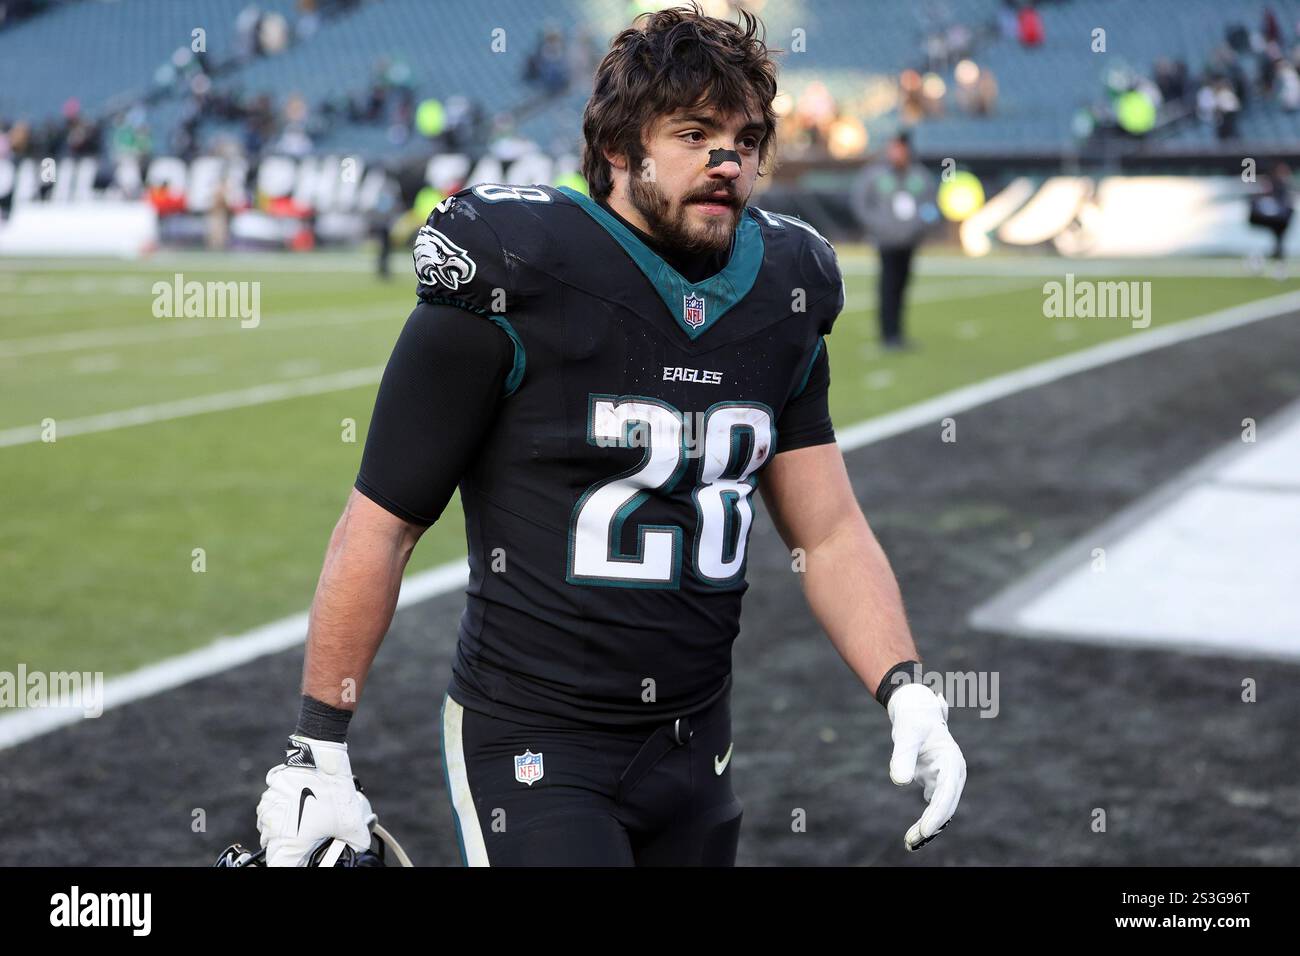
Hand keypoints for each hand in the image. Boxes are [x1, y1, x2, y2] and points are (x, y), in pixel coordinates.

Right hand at [256, 735, 374, 866]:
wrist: (321, 757)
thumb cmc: (333, 791)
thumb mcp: (352, 824)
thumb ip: (355, 844)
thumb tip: (356, 849)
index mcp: (288, 842)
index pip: (279, 867)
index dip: (295, 866)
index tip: (307, 860)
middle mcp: (271, 829)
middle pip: (276, 853)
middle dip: (294, 851)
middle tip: (312, 842)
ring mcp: (266, 812)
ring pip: (271, 834)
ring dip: (286, 833)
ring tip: (309, 822)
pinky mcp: (267, 797)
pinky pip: (271, 815)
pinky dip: (283, 816)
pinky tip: (302, 807)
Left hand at [887, 683, 965, 850]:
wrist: (916, 712)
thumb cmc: (913, 720)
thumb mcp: (906, 734)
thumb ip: (902, 756)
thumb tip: (899, 782)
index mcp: (951, 760)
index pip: (946, 792)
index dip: (937, 813)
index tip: (925, 830)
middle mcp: (953, 773)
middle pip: (946, 805)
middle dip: (931, 825)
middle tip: (912, 842)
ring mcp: (947, 780)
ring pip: (941, 810)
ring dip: (928, 827)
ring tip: (911, 843)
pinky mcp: (938, 784)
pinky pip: (934, 807)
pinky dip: (926, 821)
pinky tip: (915, 836)